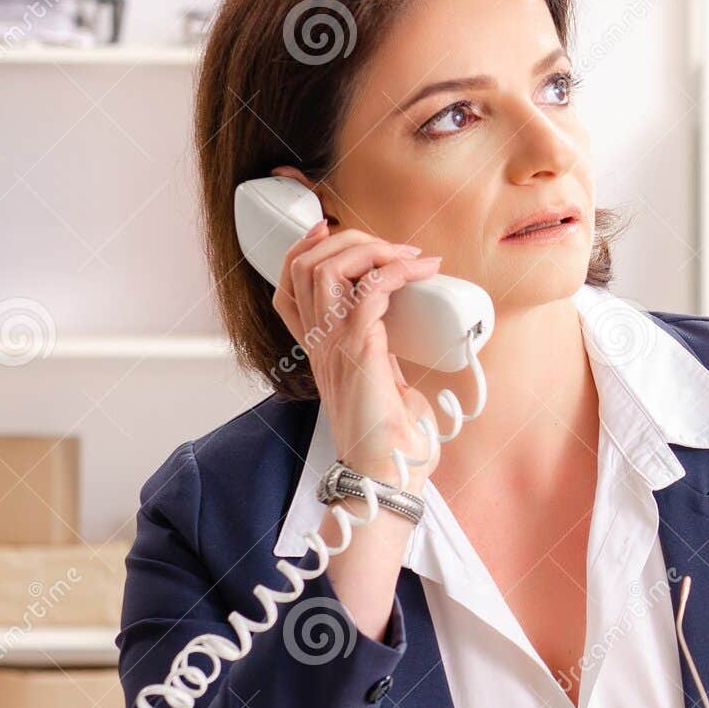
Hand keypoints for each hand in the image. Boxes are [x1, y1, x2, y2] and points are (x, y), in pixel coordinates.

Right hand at [270, 218, 444, 490]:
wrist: (388, 476)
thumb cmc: (391, 442)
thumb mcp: (385, 385)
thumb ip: (386, 358)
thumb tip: (413, 335)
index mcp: (320, 350)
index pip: (289, 286)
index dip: (303, 249)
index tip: (334, 231)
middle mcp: (320, 344)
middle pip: (306, 266)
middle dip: (349, 240)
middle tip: (393, 248)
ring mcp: (335, 347)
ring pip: (328, 269)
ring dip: (372, 249)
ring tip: (408, 257)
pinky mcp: (360, 353)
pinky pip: (369, 292)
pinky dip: (395, 271)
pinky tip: (419, 272)